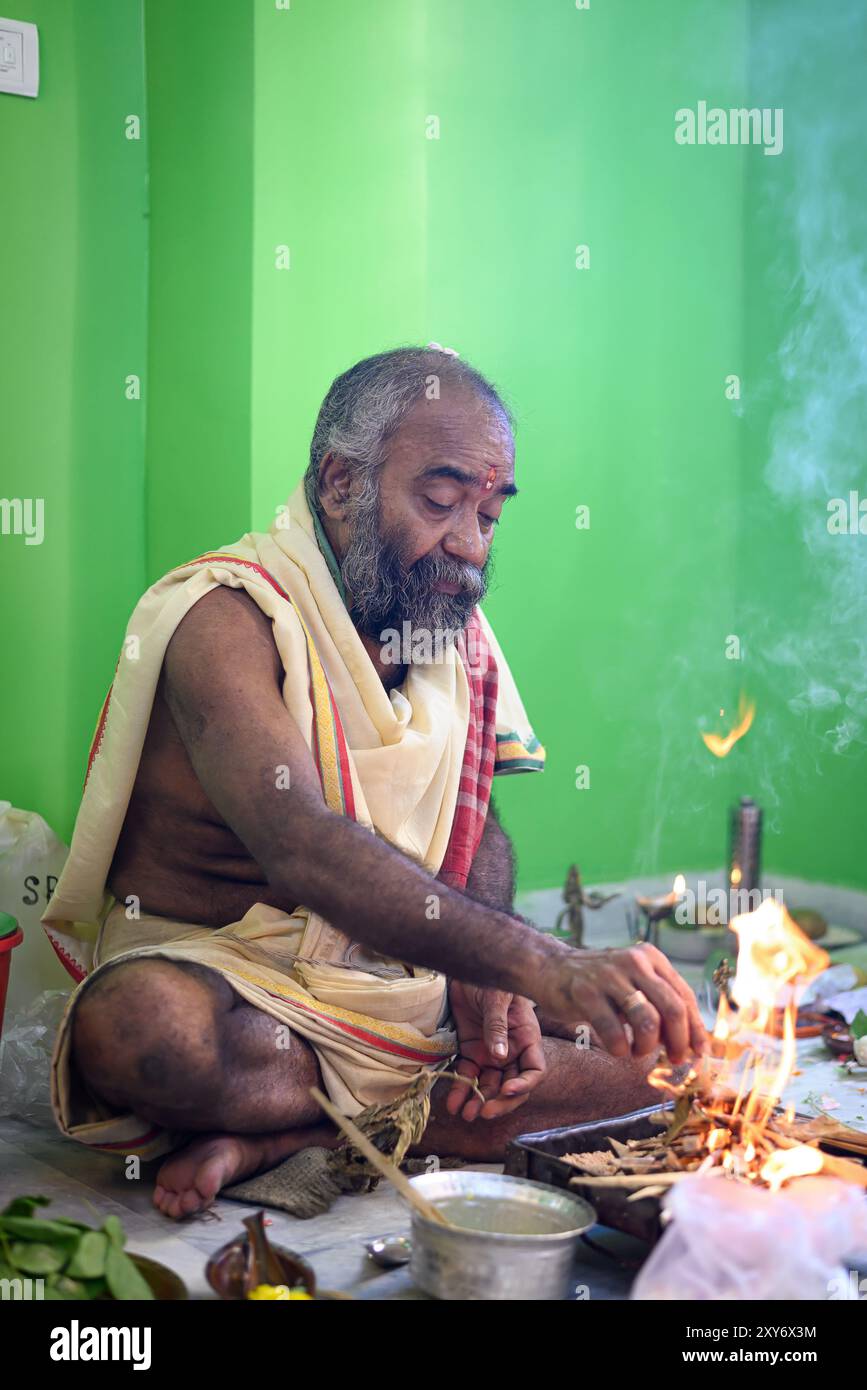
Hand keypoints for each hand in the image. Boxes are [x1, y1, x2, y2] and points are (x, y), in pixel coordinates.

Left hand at [446, 981, 545, 1121]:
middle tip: (484, 1112)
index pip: (535, 1070)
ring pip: (489, 1085)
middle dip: (500, 1102)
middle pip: (512, 1085)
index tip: (507, 1090)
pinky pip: (468, 1076)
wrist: (465, 968)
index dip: (525, 1084)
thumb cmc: (489, 977)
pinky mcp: (471, 1052)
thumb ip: (498, 1025)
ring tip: (465, 1114)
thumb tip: (500, 1054)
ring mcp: (491, 1053)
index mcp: (527, 1037)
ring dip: (479, 1102)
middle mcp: (512, 1050)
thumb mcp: (496, 997)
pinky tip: (452, 1103)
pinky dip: (461, 1090)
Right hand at [534, 942, 705, 1064]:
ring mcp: (609, 976)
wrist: (550, 967)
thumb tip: (694, 1041)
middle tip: (675, 1060)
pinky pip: (614, 1032)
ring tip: (638, 1052)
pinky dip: (621, 1049)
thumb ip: (660, 1002)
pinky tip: (618, 1049)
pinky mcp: (585, 993)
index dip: (696, 1029)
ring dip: (647, 1047)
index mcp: (651, 958)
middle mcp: (634, 962)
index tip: (699, 1053)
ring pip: (648, 1021)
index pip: (684, 996)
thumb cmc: (601, 984)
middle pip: (672, 1008)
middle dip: (679, 1042)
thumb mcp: (634, 981)